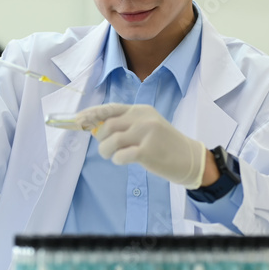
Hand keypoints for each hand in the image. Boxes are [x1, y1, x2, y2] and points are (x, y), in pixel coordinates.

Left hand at [76, 103, 205, 189]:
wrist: (190, 158)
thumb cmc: (165, 144)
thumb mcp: (147, 127)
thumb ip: (125, 125)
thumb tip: (96, 129)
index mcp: (141, 110)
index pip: (110, 108)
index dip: (92, 114)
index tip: (78, 120)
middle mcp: (142, 118)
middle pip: (108, 125)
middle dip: (101, 139)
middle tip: (107, 148)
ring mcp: (146, 134)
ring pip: (111, 141)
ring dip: (106, 151)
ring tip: (113, 156)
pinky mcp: (147, 151)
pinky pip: (120, 156)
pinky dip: (117, 160)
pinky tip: (124, 161)